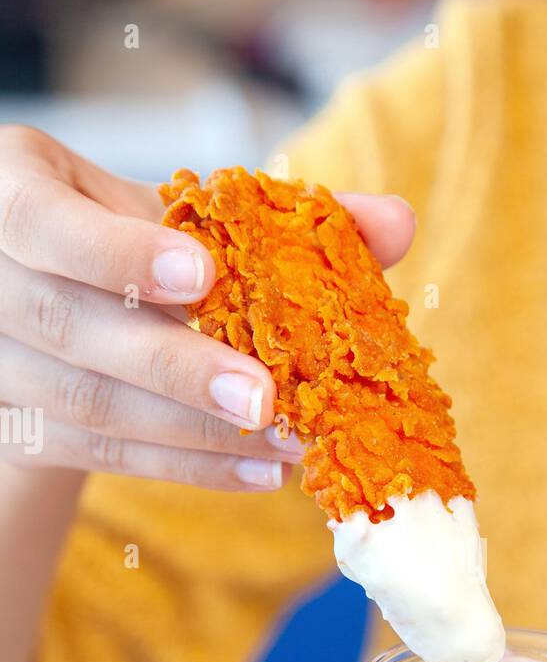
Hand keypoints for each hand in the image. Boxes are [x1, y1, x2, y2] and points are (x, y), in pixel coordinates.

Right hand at [0, 128, 414, 489]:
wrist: (37, 294)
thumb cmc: (118, 237)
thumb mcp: (171, 211)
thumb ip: (277, 215)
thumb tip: (394, 224)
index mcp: (12, 191)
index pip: (42, 222)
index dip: (119, 251)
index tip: (204, 276)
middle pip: (67, 326)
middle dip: (173, 367)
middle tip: (267, 397)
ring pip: (83, 404)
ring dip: (192, 432)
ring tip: (286, 443)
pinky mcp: (17, 426)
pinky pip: (98, 454)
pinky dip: (186, 465)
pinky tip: (259, 469)